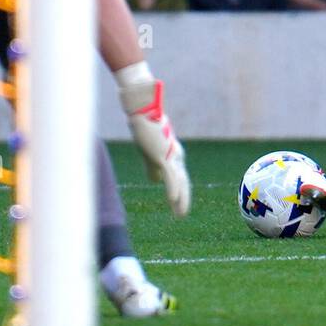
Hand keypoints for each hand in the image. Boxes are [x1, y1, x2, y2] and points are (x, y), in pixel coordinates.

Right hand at [125, 81, 190, 216]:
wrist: (142, 110)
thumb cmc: (144, 126)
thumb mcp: (148, 150)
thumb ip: (152, 165)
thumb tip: (155, 181)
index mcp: (173, 154)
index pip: (179, 176)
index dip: (180, 192)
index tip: (178, 206)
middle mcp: (176, 155)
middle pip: (182, 181)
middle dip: (183, 199)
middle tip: (181, 215)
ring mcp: (171, 155)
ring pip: (179, 181)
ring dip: (180, 199)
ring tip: (180, 214)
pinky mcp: (164, 154)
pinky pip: (170, 176)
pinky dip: (172, 189)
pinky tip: (173, 201)